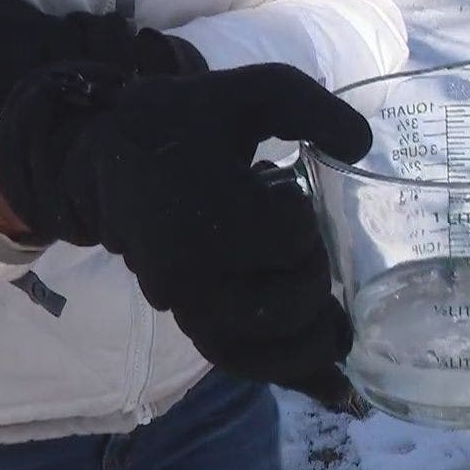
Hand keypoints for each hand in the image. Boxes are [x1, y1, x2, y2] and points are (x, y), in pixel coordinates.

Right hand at [0, 61, 370, 397]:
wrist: (108, 156)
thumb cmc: (187, 121)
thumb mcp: (252, 93)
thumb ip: (312, 108)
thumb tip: (361, 147)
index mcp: (211, 213)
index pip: (290, 238)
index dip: (301, 220)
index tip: (281, 191)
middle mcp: (193, 271)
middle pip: (284, 303)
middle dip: (312, 278)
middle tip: (306, 248)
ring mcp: (185, 304)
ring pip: (260, 350)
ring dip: (309, 347)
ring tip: (340, 333)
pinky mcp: (185, 320)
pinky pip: (238, 361)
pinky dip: (283, 371)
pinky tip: (325, 375)